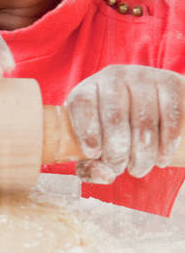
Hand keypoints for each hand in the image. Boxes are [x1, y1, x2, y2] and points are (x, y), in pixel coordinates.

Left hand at [65, 65, 184, 181]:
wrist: (154, 107)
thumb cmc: (115, 132)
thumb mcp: (96, 148)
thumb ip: (91, 168)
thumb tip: (105, 175)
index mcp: (87, 89)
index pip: (82, 104)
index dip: (86, 131)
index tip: (94, 154)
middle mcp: (113, 77)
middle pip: (114, 117)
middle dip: (117, 153)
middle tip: (120, 169)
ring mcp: (142, 77)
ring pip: (144, 121)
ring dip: (142, 154)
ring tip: (139, 168)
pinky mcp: (169, 82)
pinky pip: (170, 116)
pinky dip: (167, 143)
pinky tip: (161, 159)